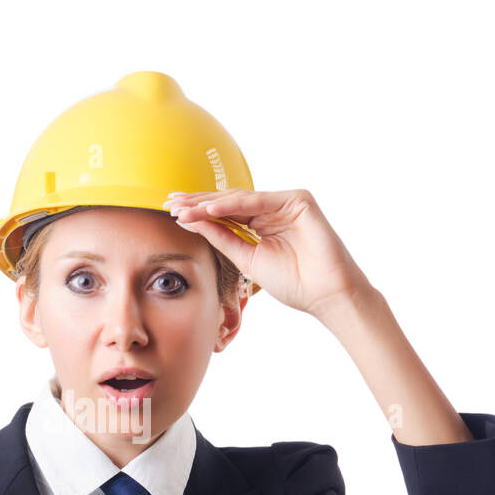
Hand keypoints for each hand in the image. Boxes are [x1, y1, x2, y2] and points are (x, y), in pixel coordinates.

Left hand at [163, 188, 374, 319]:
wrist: (325, 295)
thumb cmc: (294, 283)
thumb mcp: (247, 260)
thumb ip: (223, 239)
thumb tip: (192, 222)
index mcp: (262, 224)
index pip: (225, 214)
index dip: (199, 213)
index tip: (172, 213)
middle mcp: (273, 209)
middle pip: (229, 202)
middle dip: (198, 203)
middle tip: (169, 202)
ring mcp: (286, 203)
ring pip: (240, 199)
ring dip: (209, 203)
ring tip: (183, 207)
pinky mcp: (298, 200)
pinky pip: (258, 201)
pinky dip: (233, 204)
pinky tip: (209, 209)